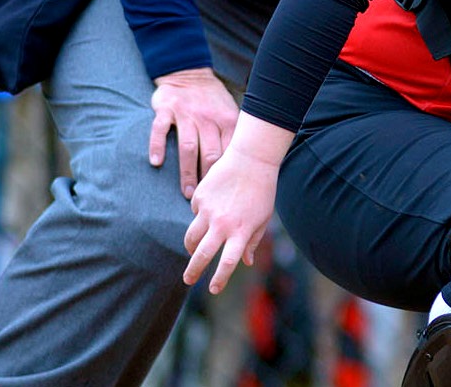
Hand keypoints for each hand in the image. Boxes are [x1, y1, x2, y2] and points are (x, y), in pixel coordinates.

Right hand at [149, 67, 238, 198]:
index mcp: (226, 120)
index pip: (229, 151)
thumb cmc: (212, 99)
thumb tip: (244, 164)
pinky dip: (157, 146)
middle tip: (205, 199)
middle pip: (210, 153)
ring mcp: (186, 114)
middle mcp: (207, 118)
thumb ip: (234, 135)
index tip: (226, 192)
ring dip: (187, 172)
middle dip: (209, 179)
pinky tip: (156, 163)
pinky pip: (160, 130)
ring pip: (188, 147)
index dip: (227, 173)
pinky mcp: (166, 110)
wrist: (188, 72)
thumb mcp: (230, 112)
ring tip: (187, 192)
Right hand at [182, 113, 294, 293]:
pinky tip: (211, 206)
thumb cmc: (262, 190)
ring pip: (191, 236)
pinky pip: (195, 213)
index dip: (219, 279)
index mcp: (241, 231)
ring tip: (192, 251)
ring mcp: (209, 210)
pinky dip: (200, 215)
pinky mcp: (200, 197)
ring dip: (191, 247)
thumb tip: (245, 261)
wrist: (252, 159)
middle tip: (187, 280)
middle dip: (193, 271)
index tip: (213, 289)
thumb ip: (252, 241)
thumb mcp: (262, 218)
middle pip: (202, 255)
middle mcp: (223, 224)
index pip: (228, 263)